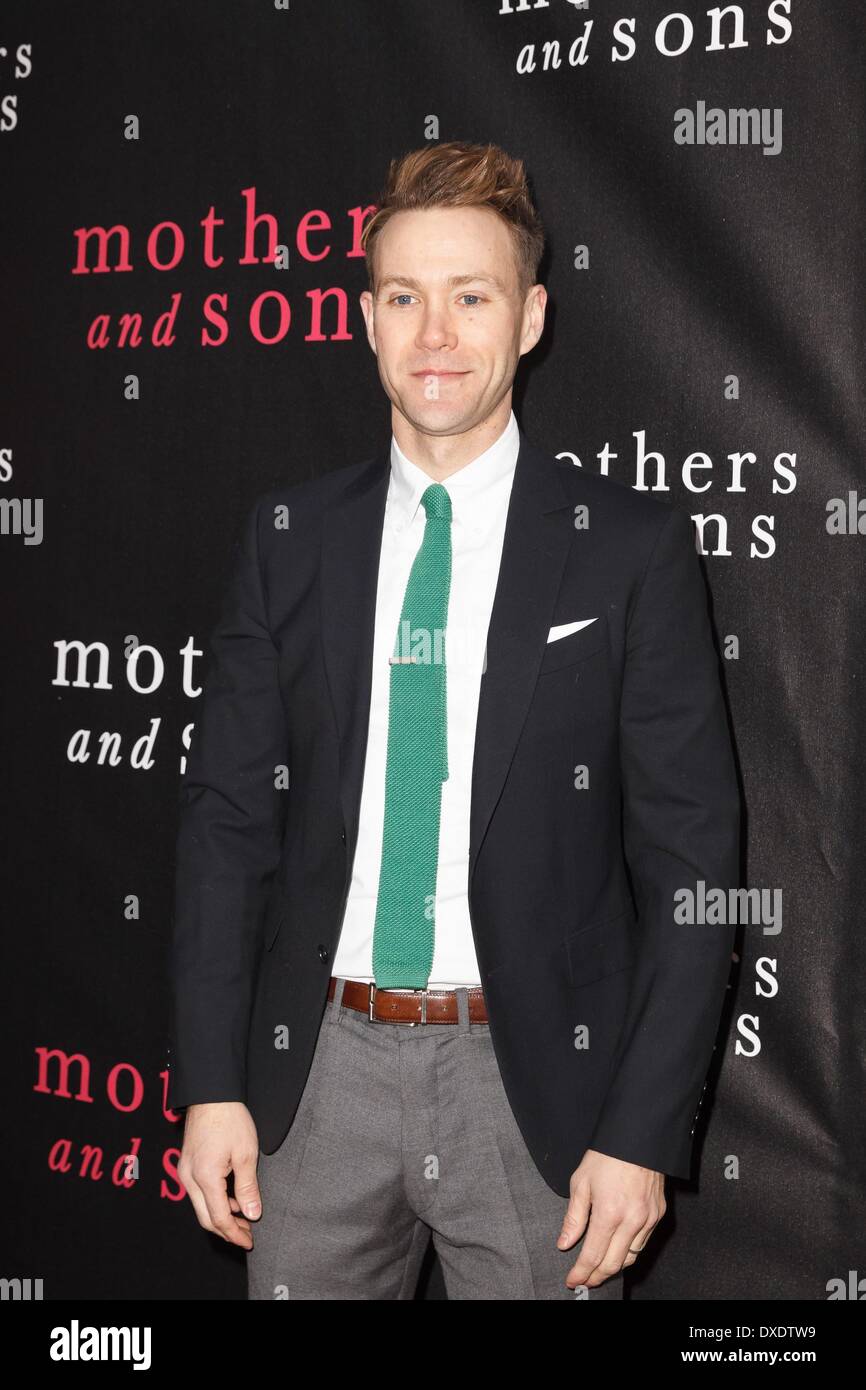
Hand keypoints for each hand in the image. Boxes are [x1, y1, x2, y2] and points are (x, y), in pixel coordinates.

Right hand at [177, 1101, 261, 1248]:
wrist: (210, 1093)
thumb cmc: (230, 1119)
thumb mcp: (246, 1154)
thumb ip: (248, 1187)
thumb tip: (252, 1214)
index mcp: (205, 1177)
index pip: (219, 1218)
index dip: (234, 1233)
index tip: (249, 1242)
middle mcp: (189, 1178)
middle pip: (205, 1217)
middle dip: (227, 1230)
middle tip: (247, 1236)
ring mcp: (185, 1171)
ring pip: (201, 1206)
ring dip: (221, 1216)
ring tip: (244, 1217)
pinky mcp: (187, 1164)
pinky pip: (198, 1192)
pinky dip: (214, 1201)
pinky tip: (231, 1199)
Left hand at [557, 1149, 665, 1288]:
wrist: (638, 1137)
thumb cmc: (607, 1155)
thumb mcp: (581, 1182)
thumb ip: (574, 1218)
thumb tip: (564, 1243)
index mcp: (609, 1213)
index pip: (593, 1255)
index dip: (581, 1272)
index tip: (572, 1280)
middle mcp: (632, 1220)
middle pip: (614, 1264)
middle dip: (597, 1276)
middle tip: (585, 1279)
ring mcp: (648, 1219)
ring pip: (631, 1257)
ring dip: (614, 1266)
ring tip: (600, 1268)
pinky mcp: (658, 1214)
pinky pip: (643, 1242)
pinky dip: (629, 1251)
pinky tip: (619, 1249)